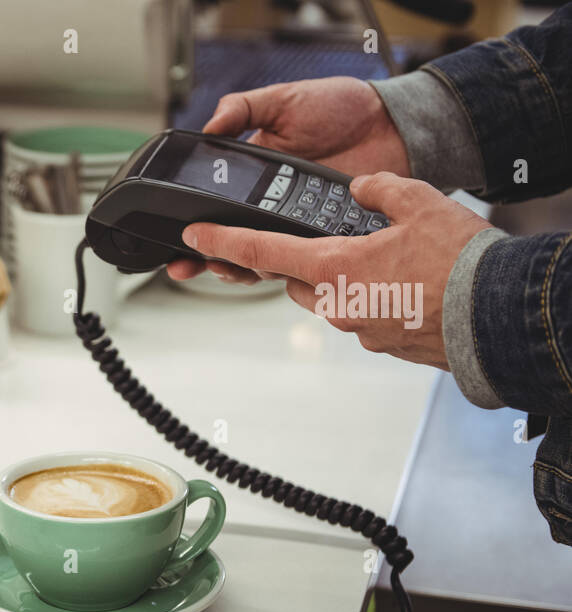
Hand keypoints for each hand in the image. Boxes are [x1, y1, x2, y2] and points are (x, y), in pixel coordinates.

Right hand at [168, 77, 410, 283]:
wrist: (391, 124)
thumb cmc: (341, 107)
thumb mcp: (283, 100)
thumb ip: (243, 110)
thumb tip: (209, 127)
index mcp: (254, 177)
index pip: (216, 209)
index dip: (197, 229)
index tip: (179, 239)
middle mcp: (271, 206)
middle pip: (232, 244)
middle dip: (207, 259)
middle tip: (189, 265)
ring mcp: (298, 224)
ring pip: (261, 260)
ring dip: (240, 269)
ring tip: (227, 267)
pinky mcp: (326, 237)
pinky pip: (303, 263)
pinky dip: (285, 270)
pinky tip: (272, 269)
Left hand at [179, 172, 490, 369]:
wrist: (496, 315)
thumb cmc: (458, 263)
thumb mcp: (419, 202)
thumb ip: (380, 189)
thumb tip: (361, 187)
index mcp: (331, 267)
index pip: (260, 253)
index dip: (222, 243)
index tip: (195, 237)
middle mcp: (334, 304)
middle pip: (300, 279)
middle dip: (311, 259)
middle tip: (348, 240)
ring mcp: (357, 329)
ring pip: (333, 298)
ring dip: (350, 279)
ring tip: (395, 262)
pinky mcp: (382, 344)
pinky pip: (365, 315)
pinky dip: (378, 299)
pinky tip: (409, 287)